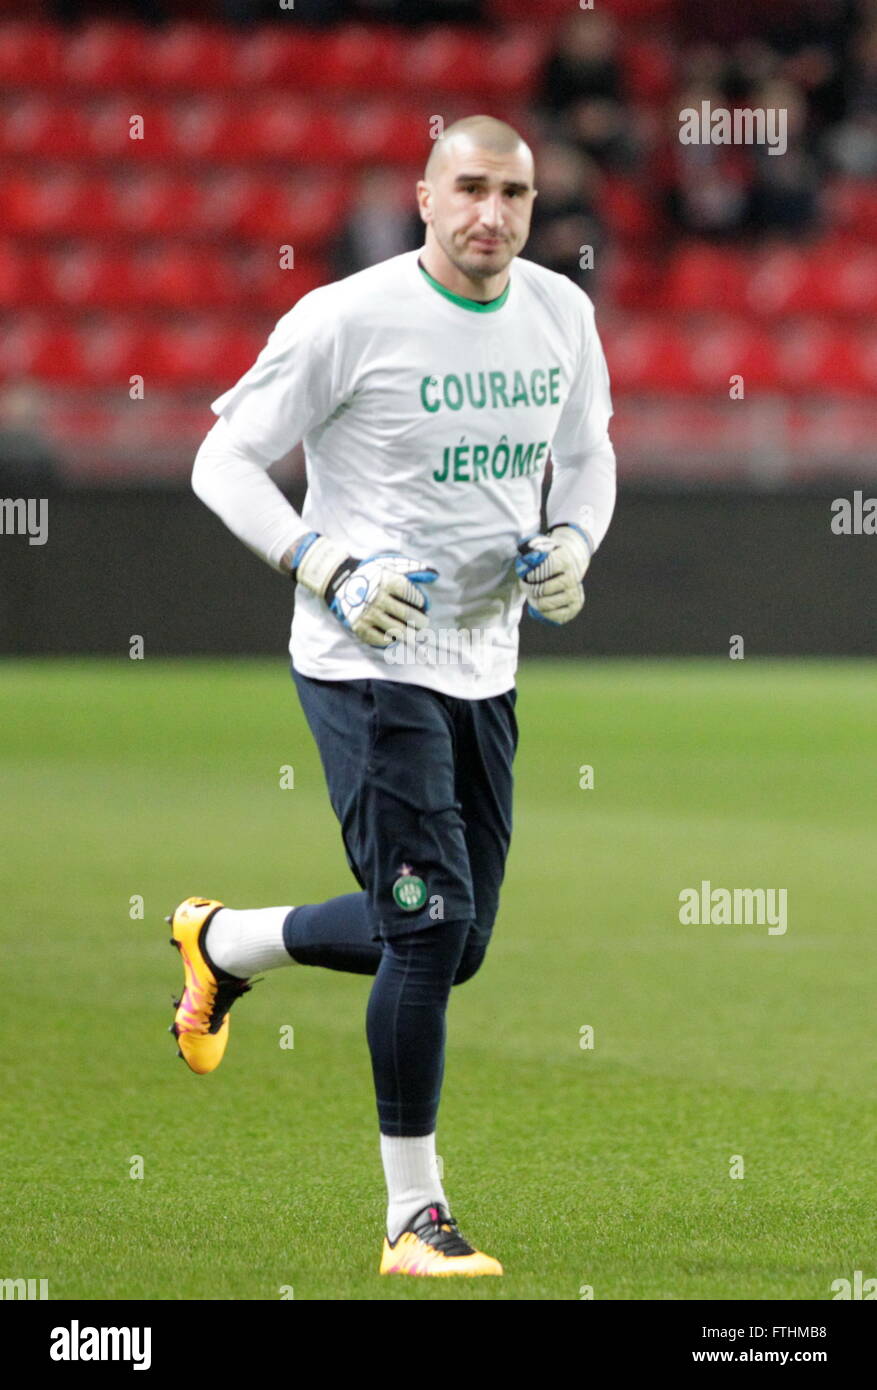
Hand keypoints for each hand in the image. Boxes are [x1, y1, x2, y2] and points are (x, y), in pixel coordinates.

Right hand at [290, 532, 437, 647]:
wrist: (341, 582)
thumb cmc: (371, 573)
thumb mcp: (390, 565)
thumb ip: (413, 569)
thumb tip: (434, 576)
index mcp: (388, 582)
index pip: (414, 597)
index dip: (422, 603)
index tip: (423, 605)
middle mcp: (378, 599)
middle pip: (409, 616)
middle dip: (421, 621)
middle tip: (423, 623)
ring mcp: (369, 615)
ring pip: (398, 631)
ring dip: (410, 634)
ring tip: (414, 633)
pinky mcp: (360, 628)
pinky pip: (382, 640)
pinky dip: (392, 640)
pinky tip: (395, 635)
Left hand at [515, 523, 590, 625]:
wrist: (574, 559)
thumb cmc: (552, 554)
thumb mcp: (544, 546)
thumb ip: (531, 549)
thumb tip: (525, 560)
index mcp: (564, 561)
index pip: (541, 572)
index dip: (528, 576)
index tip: (525, 574)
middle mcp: (572, 578)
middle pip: (541, 590)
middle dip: (528, 589)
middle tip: (525, 586)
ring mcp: (575, 593)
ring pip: (545, 605)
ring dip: (533, 601)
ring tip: (531, 595)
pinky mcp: (575, 606)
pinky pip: (554, 617)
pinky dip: (542, 613)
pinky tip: (539, 606)